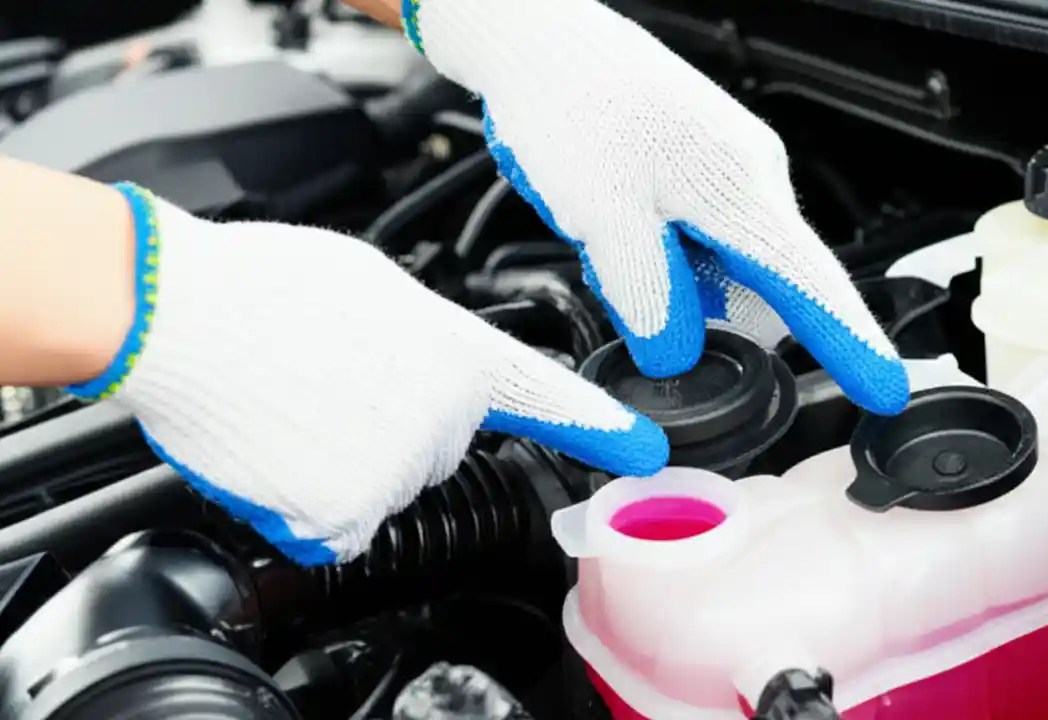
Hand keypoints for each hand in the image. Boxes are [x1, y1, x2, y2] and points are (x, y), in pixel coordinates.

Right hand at [69, 185, 666, 564]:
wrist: (177, 312)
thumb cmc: (258, 287)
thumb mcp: (372, 286)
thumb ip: (421, 338)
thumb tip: (418, 370)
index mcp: (456, 350)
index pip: (546, 397)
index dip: (598, 429)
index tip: (642, 452)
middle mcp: (444, 414)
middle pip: (435, 450)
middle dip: (388, 426)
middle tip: (324, 381)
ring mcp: (399, 469)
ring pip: (384, 487)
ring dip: (343, 461)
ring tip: (293, 404)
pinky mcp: (347, 514)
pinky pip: (337, 525)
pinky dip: (307, 503)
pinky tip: (279, 451)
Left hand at [408, 0, 908, 415]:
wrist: (539, 40)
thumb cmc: (573, 107)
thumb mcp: (605, 220)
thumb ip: (651, 298)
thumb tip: (677, 354)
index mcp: (742, 190)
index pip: (813, 285)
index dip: (851, 344)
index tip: (886, 390)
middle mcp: (749, 178)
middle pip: (761, 286)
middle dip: (709, 316)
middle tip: (632, 292)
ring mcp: (723, 171)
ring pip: (721, 266)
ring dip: (673, 283)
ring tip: (610, 242)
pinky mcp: (694, 168)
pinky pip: (696, 238)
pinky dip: (660, 255)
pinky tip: (615, 229)